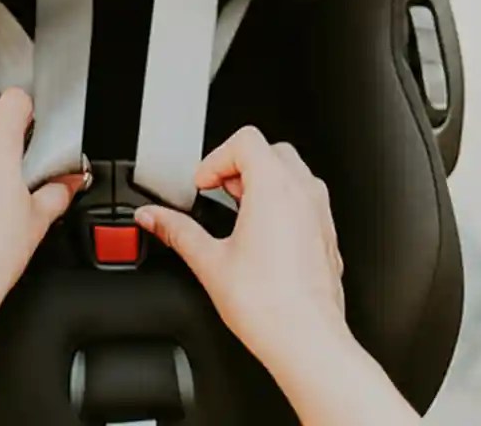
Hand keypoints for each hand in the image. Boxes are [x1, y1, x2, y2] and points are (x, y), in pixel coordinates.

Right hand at [134, 127, 346, 370]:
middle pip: (270, 151)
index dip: (215, 159)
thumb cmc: (268, 305)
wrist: (306, 340)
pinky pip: (306, 201)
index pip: (245, 141)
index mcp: (273, 188)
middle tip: (217, 195)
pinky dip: (282, 205)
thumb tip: (153, 218)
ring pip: (293, 174)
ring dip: (263, 183)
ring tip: (238, 215)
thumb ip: (177, 231)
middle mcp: (303, 194)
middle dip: (239, 167)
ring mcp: (320, 214)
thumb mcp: (208, 261)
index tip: (202, 185)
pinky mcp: (327, 235)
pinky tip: (261, 239)